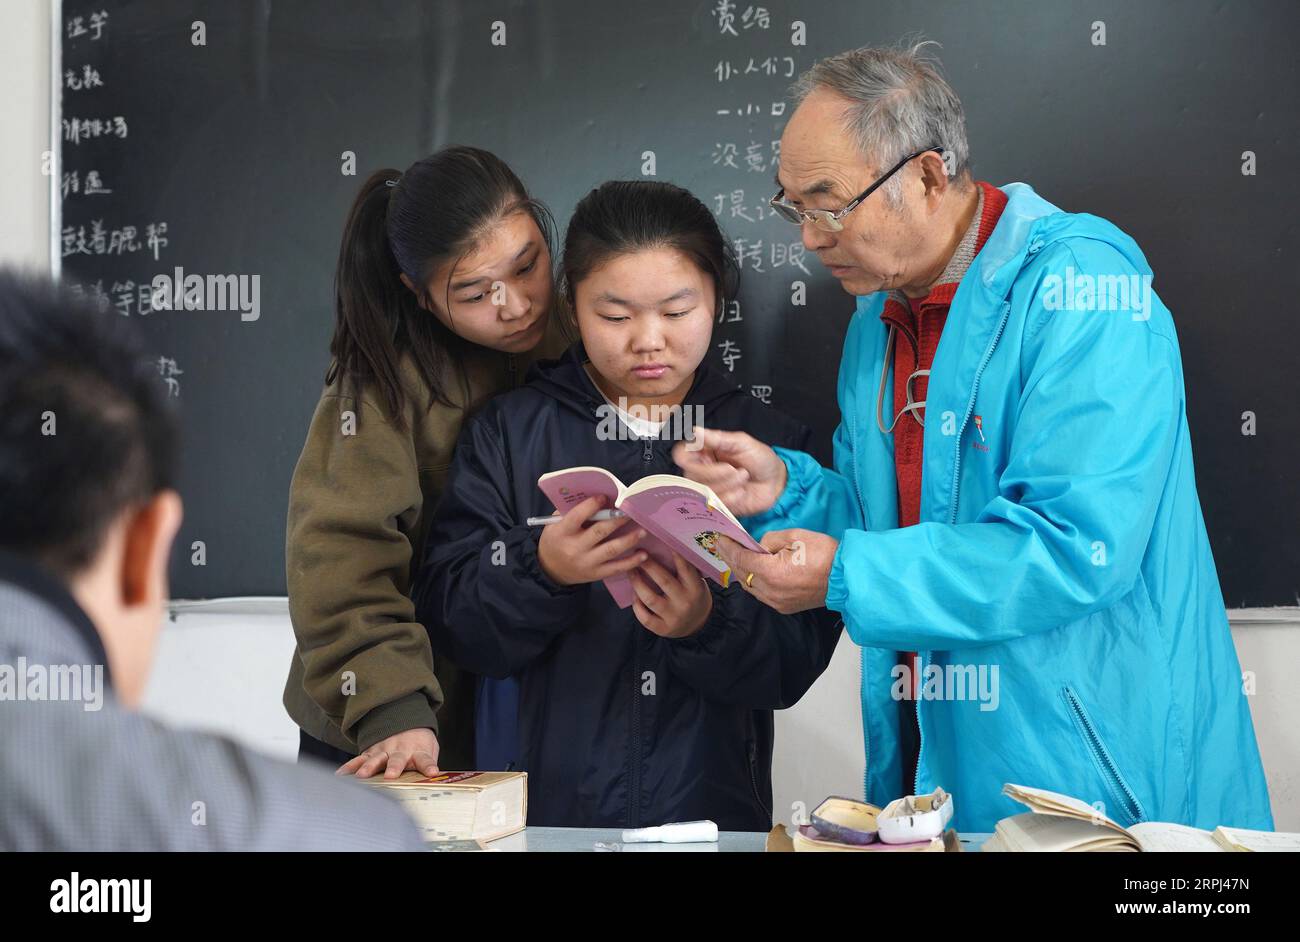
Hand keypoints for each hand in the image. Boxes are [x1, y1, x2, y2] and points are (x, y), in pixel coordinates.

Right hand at [336, 726, 440, 779]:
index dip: (428, 766)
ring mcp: (384, 751)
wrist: (405, 720)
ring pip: (375, 759)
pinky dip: (349, 767)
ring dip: (368, 767)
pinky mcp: (370, 752)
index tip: (432, 772)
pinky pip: (358, 760)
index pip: (425, 759)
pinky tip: (340, 775)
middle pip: (397, 760)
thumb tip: (434, 781)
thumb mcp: (429, 750)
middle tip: (390, 776)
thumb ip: (429, 765)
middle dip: (393, 768)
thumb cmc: (418, 743)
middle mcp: (400, 751)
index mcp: (418, 752)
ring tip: (362, 776)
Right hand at [538, 495, 648, 585]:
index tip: (605, 497)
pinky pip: (615, 568)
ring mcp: (586, 563)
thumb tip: (597, 499)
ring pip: (611, 550)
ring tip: (642, 531)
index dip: (592, 505)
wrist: (550, 569)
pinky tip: (643, 555)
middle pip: (599, 532)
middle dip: (617, 520)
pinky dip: (631, 562)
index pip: (578, 516)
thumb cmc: (556, 540)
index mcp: (562, 532)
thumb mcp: (556, 524)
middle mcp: (574, 548)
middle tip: (631, 512)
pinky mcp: (595, 574)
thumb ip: (571, 511)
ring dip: (629, 540)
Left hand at [629, 553, 712, 638]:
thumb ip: (685, 570)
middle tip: (637, 552)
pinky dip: (637, 605)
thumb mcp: (696, 583)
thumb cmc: (694, 596)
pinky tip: (634, 595)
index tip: (662, 539)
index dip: (674, 555)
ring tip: (630, 570)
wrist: (699, 625)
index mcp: (695, 588)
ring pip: (650, 598)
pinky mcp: (663, 629)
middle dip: (648, 565)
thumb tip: (666, 545)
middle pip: (663, 581)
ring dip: (637, 583)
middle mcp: (684, 602)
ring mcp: (673, 617)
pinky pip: (645, 618)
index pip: (685, 569)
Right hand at [671, 426, 786, 517]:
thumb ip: (718, 438)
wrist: (777, 482)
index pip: (682, 455)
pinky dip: (731, 497)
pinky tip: (741, 492)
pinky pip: (714, 504)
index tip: (707, 456)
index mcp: (704, 452)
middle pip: (691, 475)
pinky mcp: (717, 506)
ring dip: (727, 484)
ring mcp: (709, 490)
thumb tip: (695, 431)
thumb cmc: (760, 459)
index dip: (688, 458)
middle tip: (736, 469)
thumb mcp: (742, 443)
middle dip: (716, 473)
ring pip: (703, 491)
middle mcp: (702, 471)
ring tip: (744, 477)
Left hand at [713, 528, 837, 614]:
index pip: (741, 559)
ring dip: (742, 572)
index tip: (720, 538)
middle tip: (724, 545)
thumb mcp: (796, 536)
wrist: (847, 578)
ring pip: (749, 587)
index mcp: (772, 572)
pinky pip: (761, 595)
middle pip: (742, 575)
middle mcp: (771, 591)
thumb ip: (770, 540)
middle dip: (732, 559)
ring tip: (737, 557)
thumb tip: (759, 547)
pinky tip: (753, 572)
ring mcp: (777, 602)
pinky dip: (754, 583)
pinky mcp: (784, 607)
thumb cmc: (825, 554)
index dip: (728, 548)